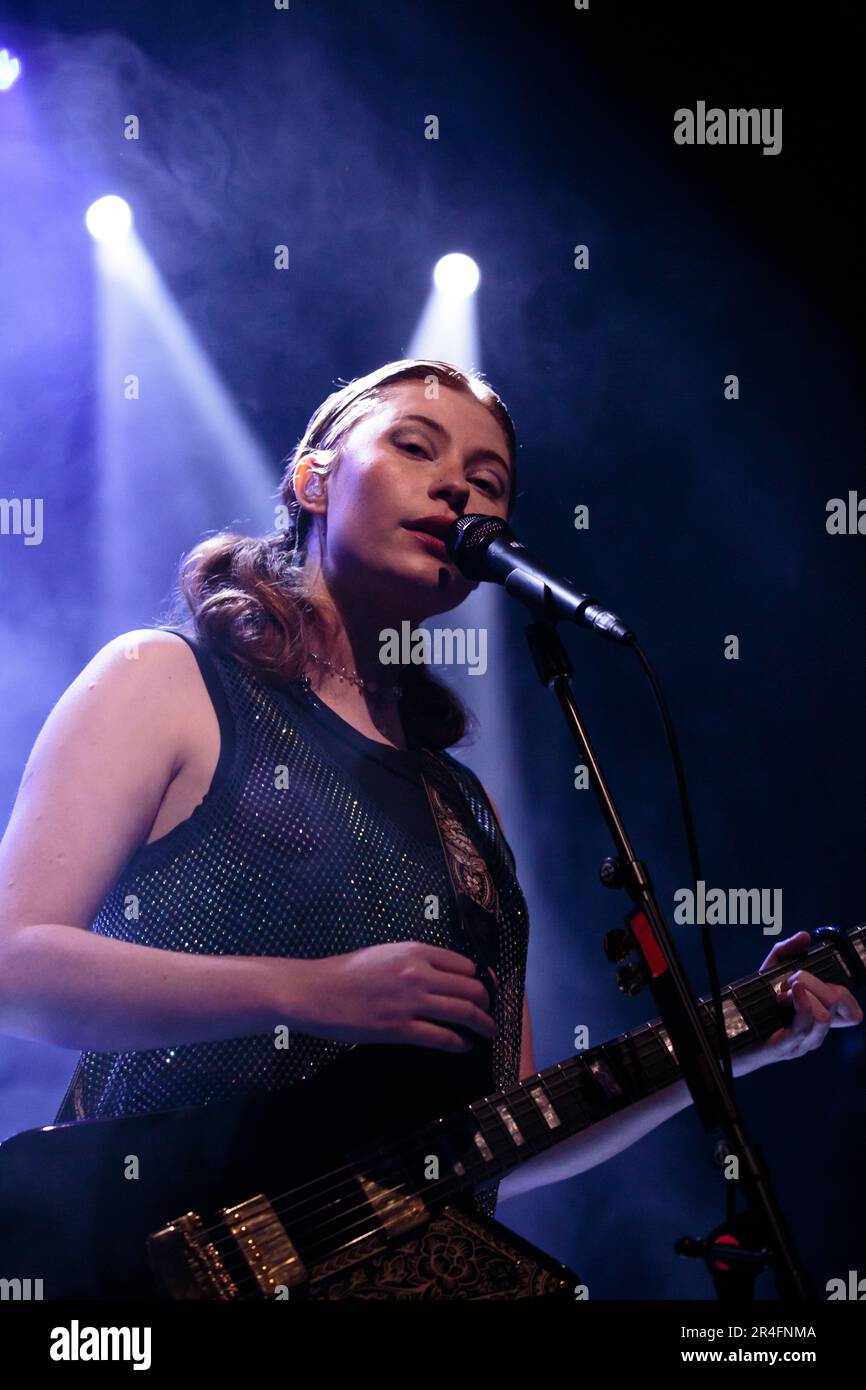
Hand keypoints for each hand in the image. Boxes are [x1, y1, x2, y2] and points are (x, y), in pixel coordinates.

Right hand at [296, 942, 495, 1051]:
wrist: (316, 991)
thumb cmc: (346, 971)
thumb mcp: (385, 953)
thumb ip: (415, 960)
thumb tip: (441, 974)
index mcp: (415, 951)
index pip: (465, 965)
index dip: (479, 980)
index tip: (484, 989)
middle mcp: (418, 974)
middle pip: (471, 989)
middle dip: (486, 1003)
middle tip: (489, 1013)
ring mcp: (410, 1002)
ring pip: (463, 1012)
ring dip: (483, 1025)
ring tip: (489, 1032)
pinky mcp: (399, 1029)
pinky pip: (441, 1037)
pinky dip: (459, 1044)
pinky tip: (464, 1046)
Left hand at [748, 930, 862, 1068]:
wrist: (728, 1035)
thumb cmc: (754, 1005)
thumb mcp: (770, 974)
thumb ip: (786, 952)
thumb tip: (806, 936)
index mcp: (818, 1018)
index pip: (852, 1013)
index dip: (845, 995)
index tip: (820, 981)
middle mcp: (816, 1032)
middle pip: (837, 1002)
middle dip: (815, 981)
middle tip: (792, 980)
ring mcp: (803, 1043)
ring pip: (824, 1015)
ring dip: (805, 992)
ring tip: (783, 990)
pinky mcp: (785, 1047)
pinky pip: (804, 1026)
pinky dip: (801, 1004)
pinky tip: (789, 993)